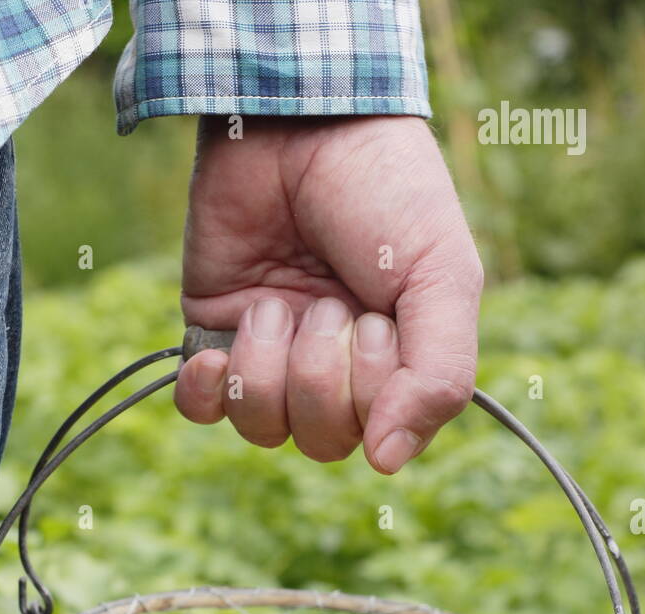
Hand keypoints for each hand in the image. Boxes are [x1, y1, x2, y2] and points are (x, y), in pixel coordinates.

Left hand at [176, 115, 482, 472]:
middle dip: (317, 376)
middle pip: (319, 442)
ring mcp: (274, 356)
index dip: (369, 393)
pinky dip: (207, 392)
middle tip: (326, 304)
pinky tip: (217, 352)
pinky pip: (203, 411)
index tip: (374, 319)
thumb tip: (388, 464)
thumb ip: (439, 376)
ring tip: (275, 302)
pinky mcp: (214, 334)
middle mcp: (335, 370)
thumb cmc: (385, 192)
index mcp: (397, 364)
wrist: (300, 119)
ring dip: (265, 368)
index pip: (377, 438)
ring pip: (261, 428)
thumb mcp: (442, 277)